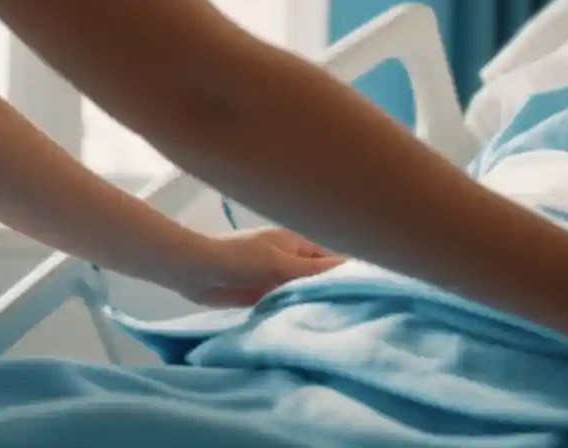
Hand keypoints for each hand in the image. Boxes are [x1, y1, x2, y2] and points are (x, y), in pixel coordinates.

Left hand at [166, 228, 344, 307]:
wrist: (197, 272)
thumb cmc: (240, 259)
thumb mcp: (280, 264)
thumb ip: (314, 270)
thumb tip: (352, 270)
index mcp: (298, 242)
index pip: (333, 258)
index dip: (349, 273)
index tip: (371, 292)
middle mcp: (292, 258)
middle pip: (320, 276)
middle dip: (333, 290)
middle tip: (360, 313)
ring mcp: (278, 277)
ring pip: (305, 291)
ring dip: (314, 302)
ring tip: (341, 322)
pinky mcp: (265, 294)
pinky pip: (288, 302)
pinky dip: (296, 310)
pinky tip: (311, 324)